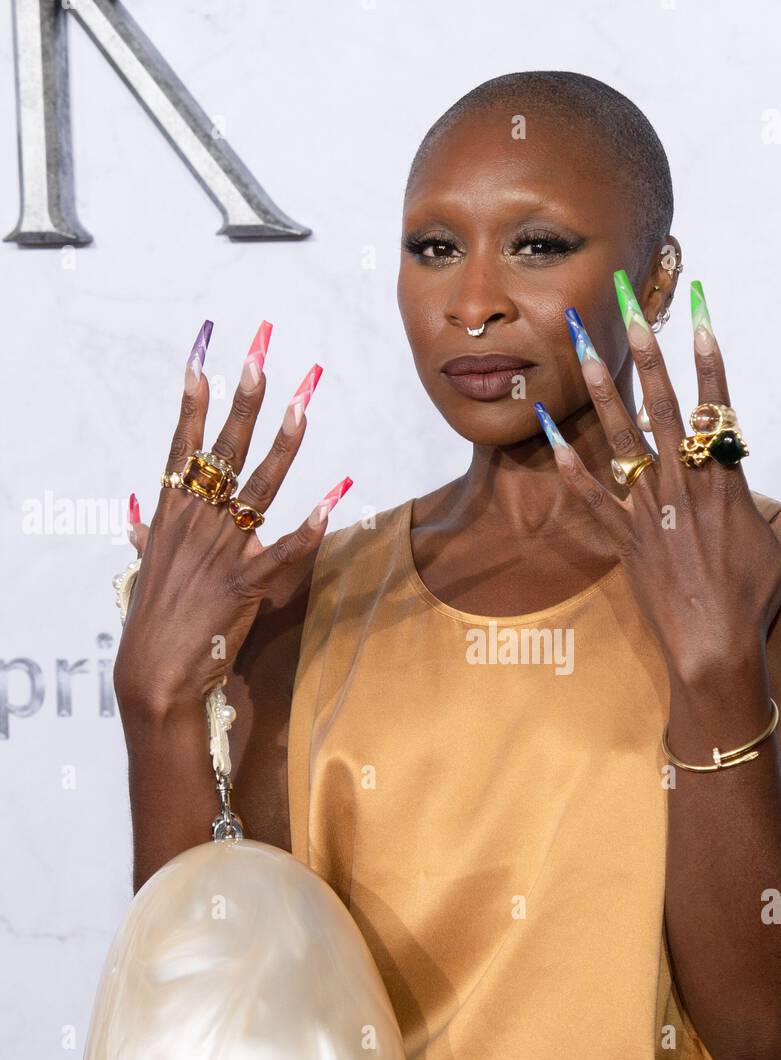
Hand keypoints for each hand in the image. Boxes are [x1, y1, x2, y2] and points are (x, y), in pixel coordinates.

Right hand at [114, 320, 350, 715]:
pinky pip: (282, 550)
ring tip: (303, 405)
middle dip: (244, 399)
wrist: (153, 677)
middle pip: (222, 450)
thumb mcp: (146, 572)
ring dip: (283, 444)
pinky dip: (309, 525)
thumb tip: (136, 518)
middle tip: (261, 354)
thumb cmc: (153, 623)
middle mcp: (194, 523)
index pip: (181, 444)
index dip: (194, 399)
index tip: (203, 354)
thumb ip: (147, 538)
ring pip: (256, 487)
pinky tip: (336, 496)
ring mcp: (219, 552)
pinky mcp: (243, 585)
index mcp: (170, 515)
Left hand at [533, 275, 780, 686]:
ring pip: (620, 437)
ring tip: (578, 346)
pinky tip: (547, 428)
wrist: (714, 646)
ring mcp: (649, 508)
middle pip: (662, 405)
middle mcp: (683, 485)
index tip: (701, 312)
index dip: (709, 355)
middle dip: (646, 350)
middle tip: (629, 306)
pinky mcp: (623, 536)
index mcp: (725, 481)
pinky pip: (589, 494)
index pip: (718, 405)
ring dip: (599, 388)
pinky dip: (568, 462)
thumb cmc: (756, 595)